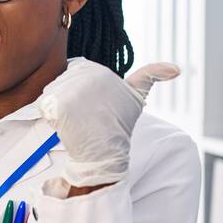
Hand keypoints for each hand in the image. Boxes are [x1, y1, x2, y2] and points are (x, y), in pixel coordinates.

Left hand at [37, 59, 178, 189]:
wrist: (105, 153)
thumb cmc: (117, 126)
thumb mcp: (137, 96)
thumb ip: (150, 76)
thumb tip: (177, 69)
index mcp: (102, 71)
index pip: (73, 71)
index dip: (77, 89)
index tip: (91, 106)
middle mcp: (89, 76)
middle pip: (60, 81)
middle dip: (65, 99)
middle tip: (82, 117)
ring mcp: (75, 90)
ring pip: (50, 93)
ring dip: (57, 108)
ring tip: (76, 121)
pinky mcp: (62, 105)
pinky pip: (44, 106)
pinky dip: (50, 117)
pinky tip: (67, 126)